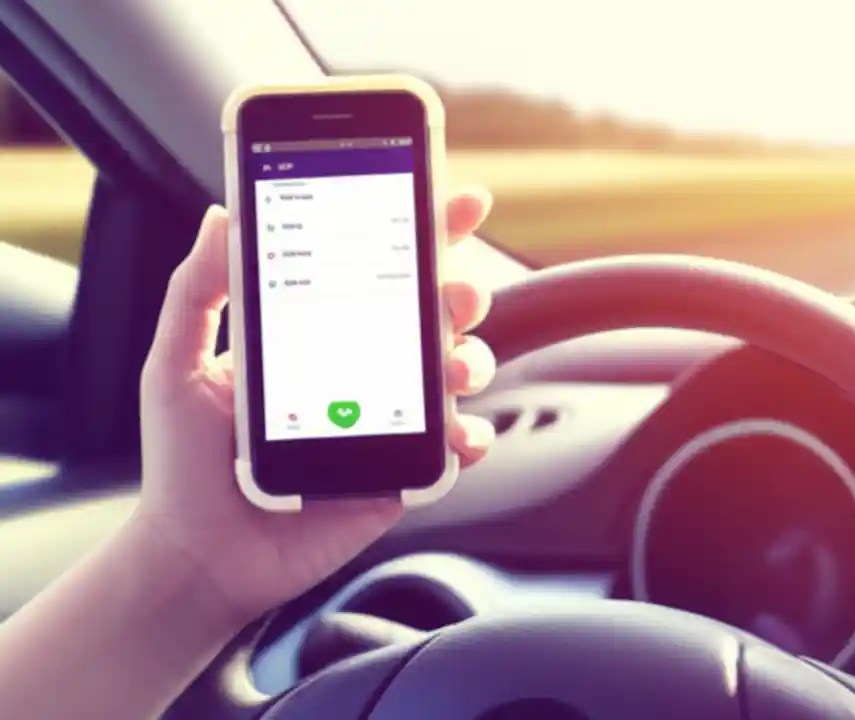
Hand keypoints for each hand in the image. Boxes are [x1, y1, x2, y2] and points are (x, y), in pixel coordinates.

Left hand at [133, 190, 497, 625]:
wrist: (199, 556)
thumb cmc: (181, 465)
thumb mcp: (176, 365)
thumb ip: (198, 290)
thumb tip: (220, 213)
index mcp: (316, 333)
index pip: (379, 267)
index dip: (425, 230)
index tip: (459, 199)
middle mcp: (361, 370)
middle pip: (433, 313)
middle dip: (463, 291)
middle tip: (457, 292)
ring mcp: (388, 420)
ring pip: (456, 371)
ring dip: (471, 358)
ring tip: (452, 367)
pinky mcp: (402, 471)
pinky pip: (456, 446)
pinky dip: (470, 435)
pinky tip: (456, 433)